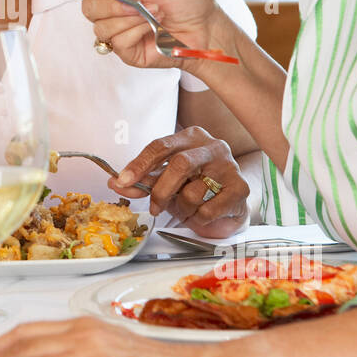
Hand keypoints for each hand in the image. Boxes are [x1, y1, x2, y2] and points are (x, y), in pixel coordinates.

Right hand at [71, 0, 225, 71]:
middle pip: (88, 7)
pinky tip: (152, 29)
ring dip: (129, 18)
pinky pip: (116, 41)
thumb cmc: (188, 3)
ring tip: (155, 14)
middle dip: (111, 4)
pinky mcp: (127, 51)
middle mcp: (115, 10)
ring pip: (100, 26)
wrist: (206, 29)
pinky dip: (135, 32)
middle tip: (138, 3)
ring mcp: (120, 33)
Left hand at [109, 126, 248, 237]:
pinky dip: (198, 218)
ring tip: (185, 210)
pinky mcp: (240, 188)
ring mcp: (229, 166)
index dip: (139, 164)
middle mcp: (212, 146)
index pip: (160, 145)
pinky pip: (209, 209)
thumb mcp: (166, 180)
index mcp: (190, 137)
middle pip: (179, 164)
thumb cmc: (196, 186)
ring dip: (182, 209)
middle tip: (154, 208)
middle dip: (162, 190)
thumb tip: (115, 183)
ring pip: (194, 191)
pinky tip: (201, 214)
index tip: (122, 181)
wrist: (229, 205)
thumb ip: (144, 180)